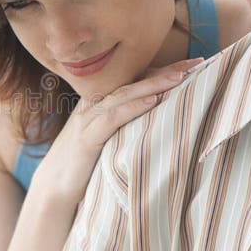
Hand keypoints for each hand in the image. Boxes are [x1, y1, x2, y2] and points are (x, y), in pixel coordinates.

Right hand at [35, 57, 202, 206]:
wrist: (54, 187)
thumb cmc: (85, 164)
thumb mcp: (110, 140)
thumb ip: (128, 127)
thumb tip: (161, 123)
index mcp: (101, 103)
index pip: (135, 80)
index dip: (163, 70)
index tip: (193, 64)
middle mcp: (94, 105)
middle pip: (133, 81)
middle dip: (165, 71)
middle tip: (196, 64)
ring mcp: (88, 119)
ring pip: (124, 94)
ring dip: (153, 84)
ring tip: (180, 77)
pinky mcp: (86, 138)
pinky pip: (111, 118)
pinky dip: (132, 108)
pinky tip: (152, 101)